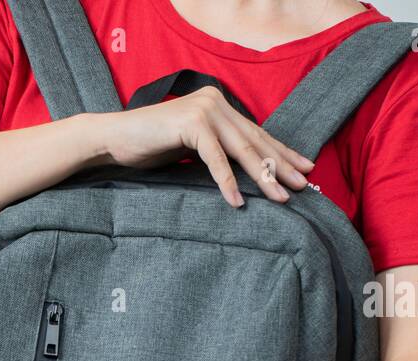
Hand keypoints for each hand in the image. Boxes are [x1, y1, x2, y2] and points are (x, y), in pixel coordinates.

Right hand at [88, 86, 313, 206]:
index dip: (282, 152)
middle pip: (255, 141)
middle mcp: (216, 101)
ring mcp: (204, 109)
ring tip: (281, 197)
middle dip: (280, 166)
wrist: (114, 139)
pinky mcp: (191, 123)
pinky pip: (215, 158)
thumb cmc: (150, 146)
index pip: (256, 133)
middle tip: (303, 187)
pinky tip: (237, 202)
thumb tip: (247, 170)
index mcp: (219, 104)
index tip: (303, 169)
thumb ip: (217, 148)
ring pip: (241, 150)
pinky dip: (227, 182)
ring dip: (263, 177)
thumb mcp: (192, 147)